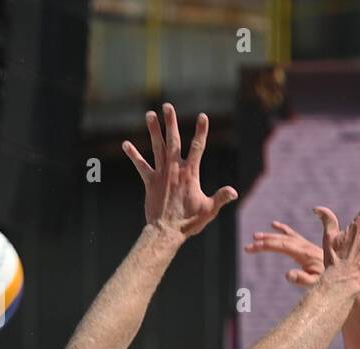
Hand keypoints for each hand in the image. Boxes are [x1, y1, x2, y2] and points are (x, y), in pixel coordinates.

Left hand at [123, 104, 237, 240]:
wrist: (166, 231)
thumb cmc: (189, 222)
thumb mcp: (209, 210)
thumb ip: (221, 198)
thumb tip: (234, 191)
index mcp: (190, 174)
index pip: (198, 147)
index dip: (201, 131)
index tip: (202, 116)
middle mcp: (174, 169)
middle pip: (173, 141)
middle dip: (171, 122)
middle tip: (168, 106)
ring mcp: (161, 174)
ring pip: (157, 147)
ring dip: (154, 130)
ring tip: (150, 114)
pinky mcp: (150, 182)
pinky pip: (141, 165)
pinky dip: (134, 155)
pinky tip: (126, 144)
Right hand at [245, 221, 324, 286]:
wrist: (343, 273)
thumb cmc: (328, 280)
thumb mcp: (316, 284)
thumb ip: (302, 279)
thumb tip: (286, 274)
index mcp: (305, 253)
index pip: (282, 246)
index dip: (267, 245)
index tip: (253, 247)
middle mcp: (304, 246)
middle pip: (280, 241)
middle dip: (264, 243)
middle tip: (248, 247)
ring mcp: (305, 245)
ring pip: (285, 237)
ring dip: (270, 236)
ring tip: (255, 236)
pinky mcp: (306, 246)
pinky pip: (292, 235)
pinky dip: (283, 229)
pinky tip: (274, 224)